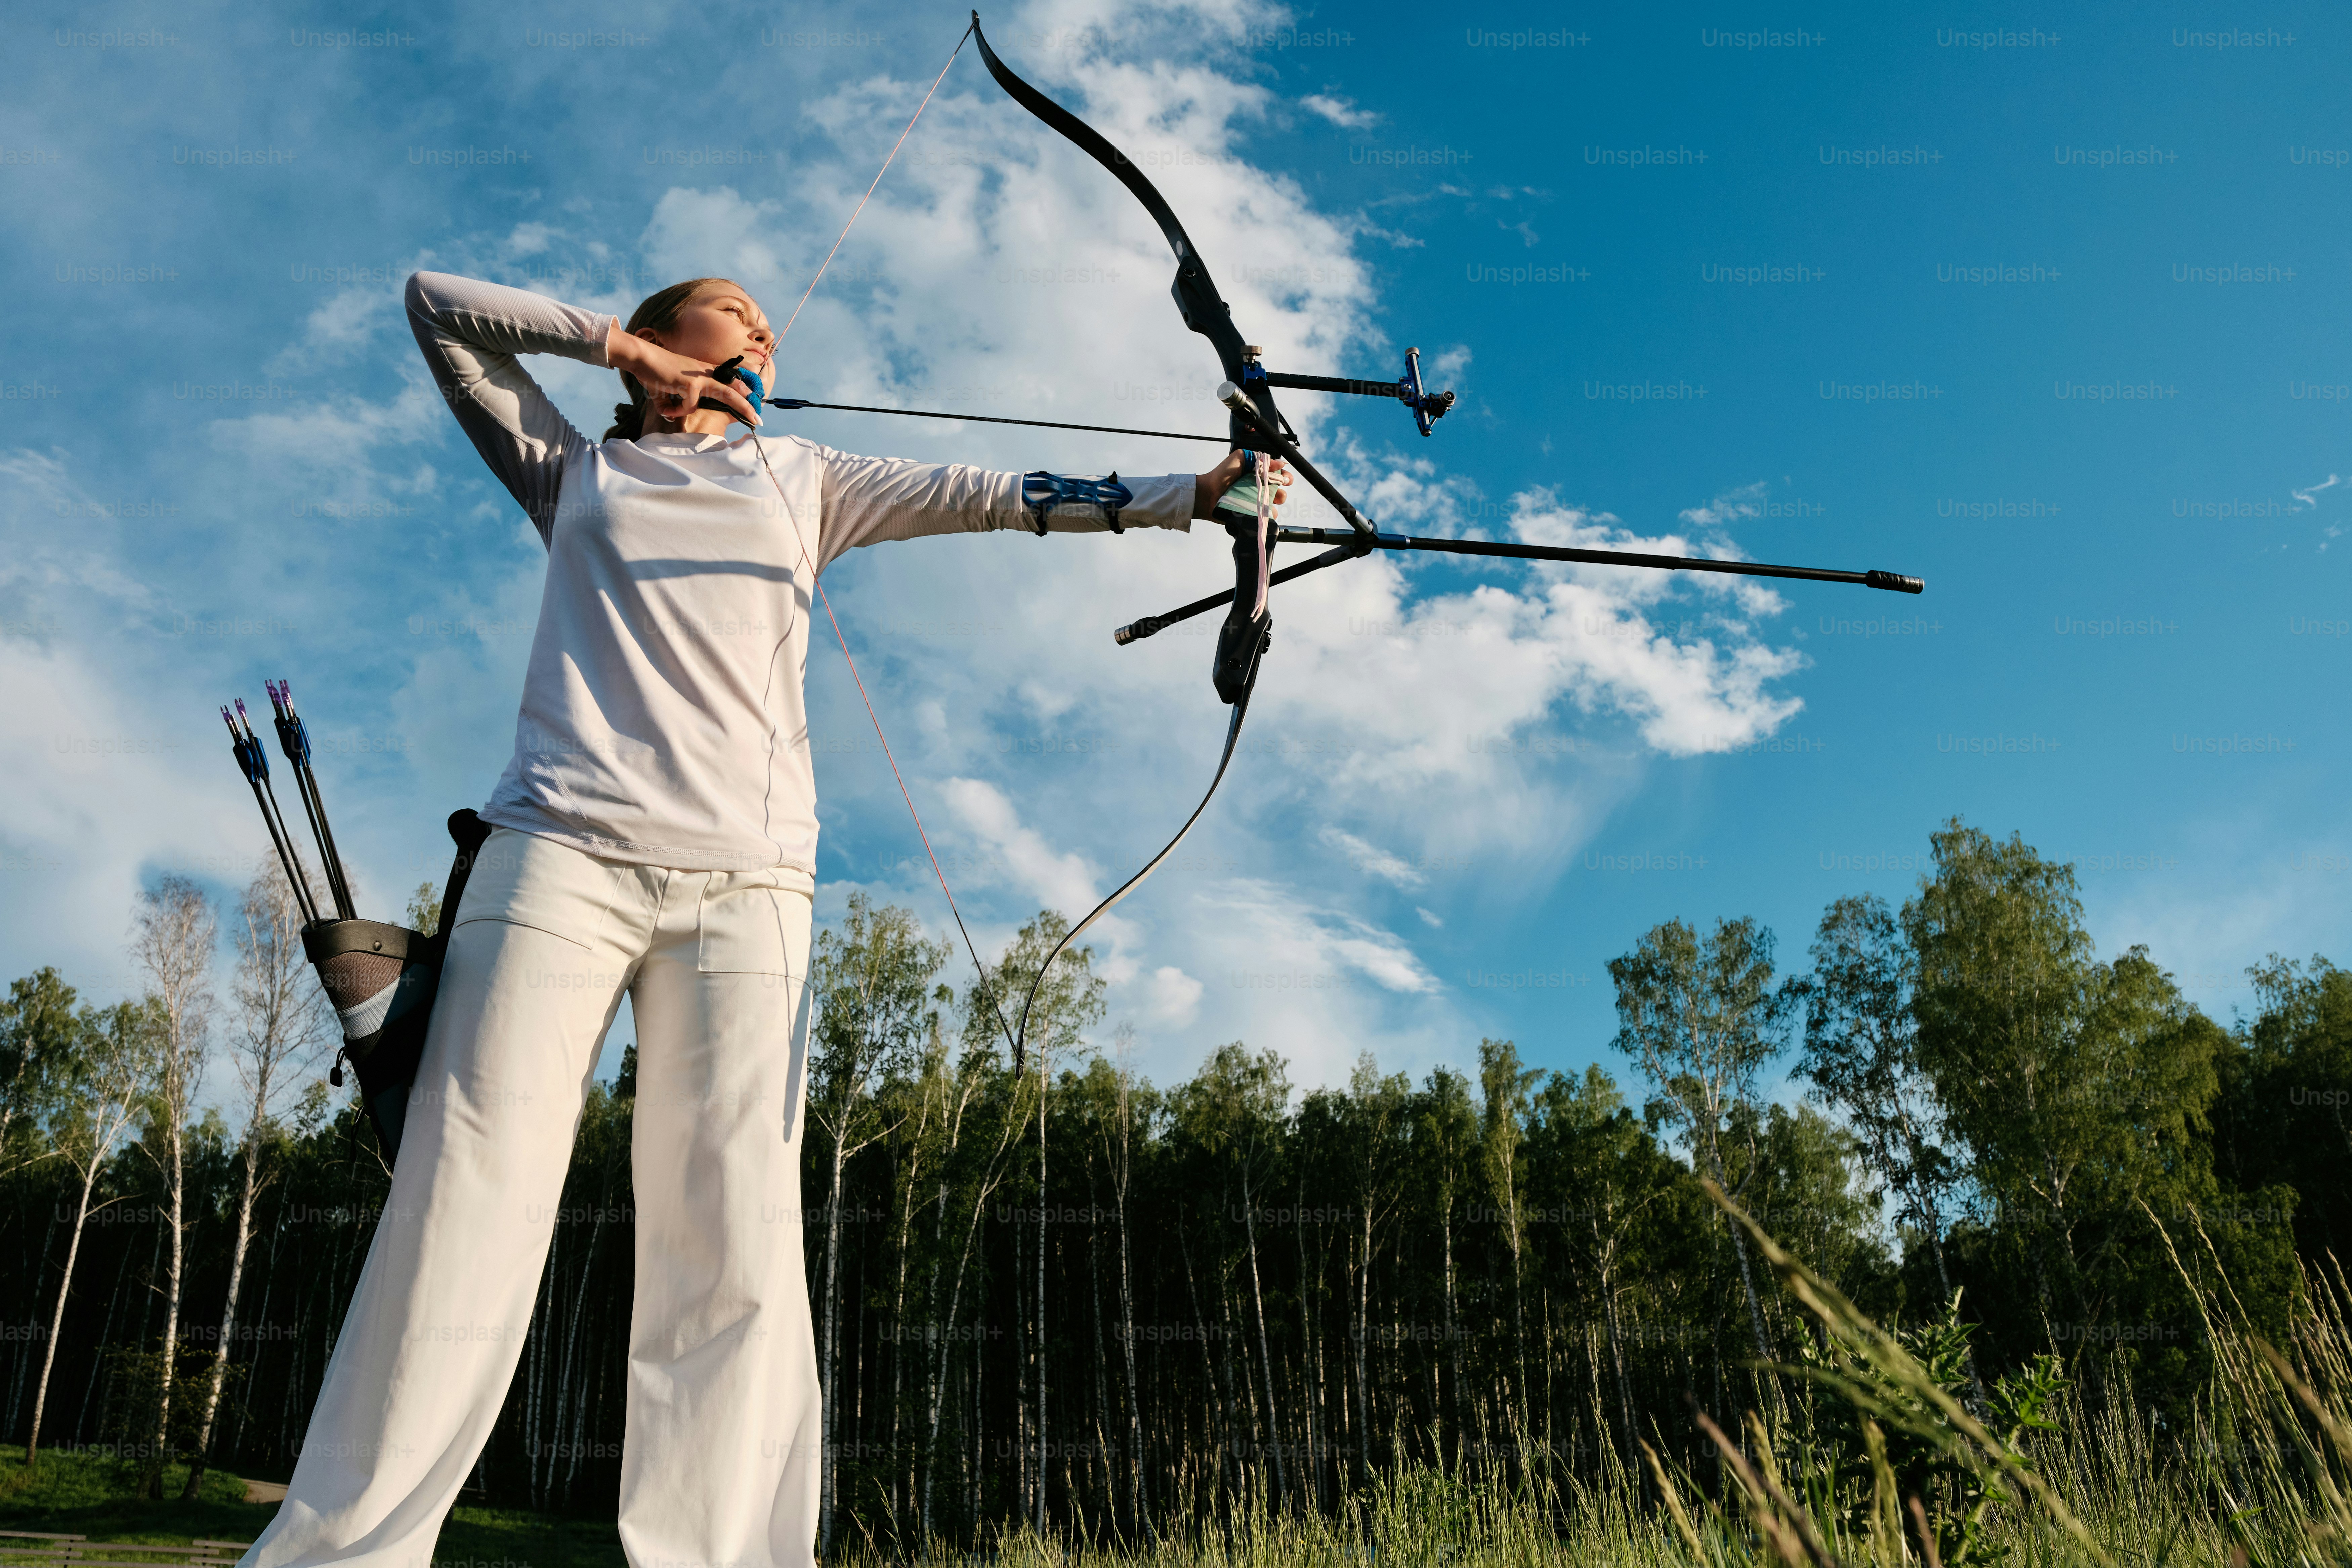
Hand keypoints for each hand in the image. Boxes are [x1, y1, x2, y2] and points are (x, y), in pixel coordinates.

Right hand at [606, 322, 761, 429]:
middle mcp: (705, 373)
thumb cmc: (656, 372)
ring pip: (725, 394)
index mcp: (704, 372)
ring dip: (739, 407)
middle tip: (759, 418)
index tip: (754, 400)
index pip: (728, 380)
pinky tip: (667, 408)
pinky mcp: (690, 384)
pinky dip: (676, 411)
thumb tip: (673, 414)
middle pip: (733, 388)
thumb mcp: (674, 385)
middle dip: (747, 404)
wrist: (643, 358)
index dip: (742, 390)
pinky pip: (689, 406)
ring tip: (749, 419)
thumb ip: (679, 399)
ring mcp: (700, 377)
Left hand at [1194, 449, 1291, 519]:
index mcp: (1258, 474)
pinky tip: (1264, 510)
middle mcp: (1259, 487)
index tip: (1285, 478)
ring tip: (1270, 499)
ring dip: (1277, 500)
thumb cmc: (1221, 475)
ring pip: (1275, 503)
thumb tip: (1279, 462)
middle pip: (1280, 489)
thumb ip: (1258, 457)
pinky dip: (1269, 514)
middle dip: (1282, 488)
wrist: (1208, 494)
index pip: (1278, 474)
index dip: (1284, 475)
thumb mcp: (1239, 458)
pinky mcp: (1252, 514)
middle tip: (1278, 488)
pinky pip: (1266, 516)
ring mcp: (1256, 501)